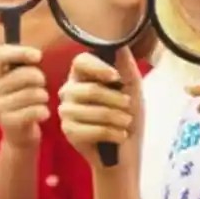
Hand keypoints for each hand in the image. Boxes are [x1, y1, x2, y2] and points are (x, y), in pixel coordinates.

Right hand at [0, 44, 48, 147]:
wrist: (18, 135)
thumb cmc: (22, 100)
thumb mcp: (17, 80)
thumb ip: (22, 65)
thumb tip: (36, 55)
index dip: (20, 52)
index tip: (38, 56)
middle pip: (24, 74)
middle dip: (40, 78)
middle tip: (41, 84)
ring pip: (33, 93)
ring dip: (43, 96)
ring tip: (41, 100)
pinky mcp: (8, 122)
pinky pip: (35, 110)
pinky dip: (44, 111)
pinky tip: (42, 113)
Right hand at [57, 48, 143, 170]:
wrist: (124, 155)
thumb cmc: (128, 120)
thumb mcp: (133, 90)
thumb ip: (126, 67)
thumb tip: (121, 43)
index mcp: (82, 77)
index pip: (80, 62)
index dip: (97, 67)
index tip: (115, 77)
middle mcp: (69, 92)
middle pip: (89, 89)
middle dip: (116, 100)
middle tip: (129, 107)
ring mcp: (66, 112)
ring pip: (92, 110)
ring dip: (117, 118)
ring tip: (126, 124)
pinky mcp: (68, 132)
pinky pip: (91, 129)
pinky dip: (112, 133)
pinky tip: (120, 136)